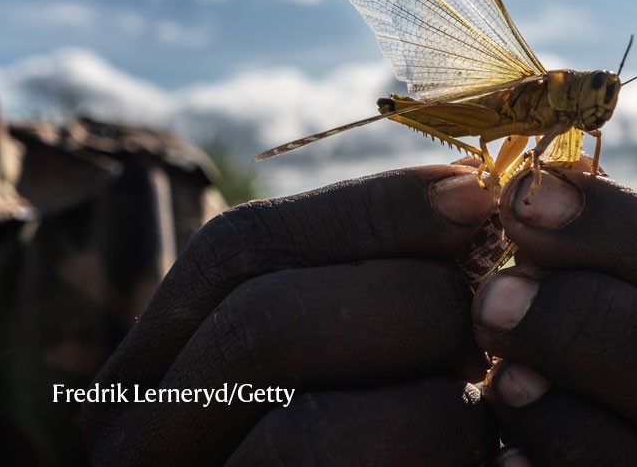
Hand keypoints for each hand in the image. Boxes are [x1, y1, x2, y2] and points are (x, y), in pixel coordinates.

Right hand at [82, 165, 500, 465]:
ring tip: (489, 398)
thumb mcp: (356, 348)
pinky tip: (490, 453)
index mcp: (162, 368)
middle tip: (492, 318)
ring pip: (296, 434)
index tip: (479, 196)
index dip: (368, 211)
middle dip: (407, 303)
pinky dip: (432, 454)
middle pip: (260, 322)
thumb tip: (472, 195)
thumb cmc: (388, 435)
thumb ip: (376, 283)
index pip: (241, 248)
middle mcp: (143, 444)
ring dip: (429, 402)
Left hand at [473, 168, 636, 465]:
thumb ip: (583, 276)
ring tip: (497, 381)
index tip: (522, 200)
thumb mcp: (579, 333)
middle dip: (611, 330)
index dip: (623, 236)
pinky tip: (502, 461)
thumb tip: (537, 180)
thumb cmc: (556, 406)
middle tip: (495, 301)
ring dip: (588, 417)